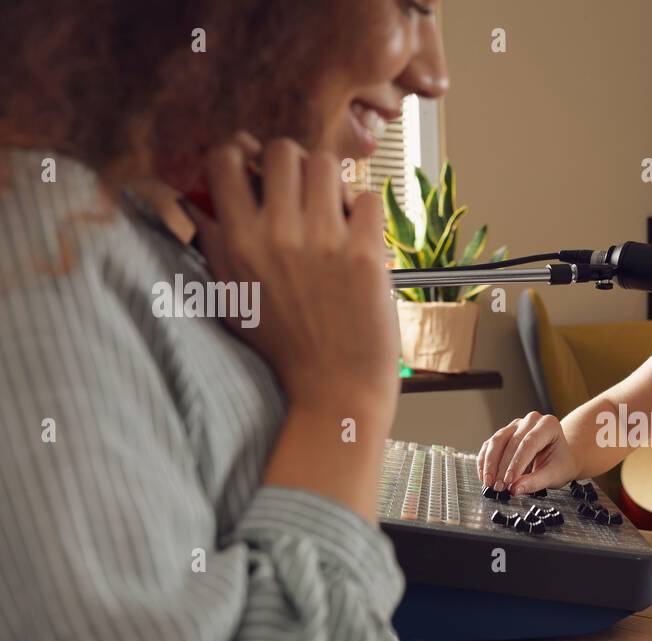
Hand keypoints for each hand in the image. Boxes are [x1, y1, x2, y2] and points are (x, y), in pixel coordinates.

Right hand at [186, 134, 398, 415]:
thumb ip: (213, 246)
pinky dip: (366, 211)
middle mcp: (277, 235)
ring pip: (326, 164)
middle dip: (294, 163)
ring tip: (334, 210)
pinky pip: (368, 198)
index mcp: (238, 242)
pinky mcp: (365, 255)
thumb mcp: (231, 298)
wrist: (335, 389)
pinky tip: (361, 235)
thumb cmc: (285, 348)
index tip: (256, 169)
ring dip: (332, 182)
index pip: (225, 159)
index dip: (242, 155)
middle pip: (282, 150)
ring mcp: (323, 242)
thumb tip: (191, 202)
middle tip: (303, 190)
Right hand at [477, 410, 579, 494]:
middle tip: (499, 487)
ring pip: (496, 442)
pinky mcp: (503, 434)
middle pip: (511, 442)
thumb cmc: (560, 464)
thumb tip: (515, 489)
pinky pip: (489, 446)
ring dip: (490, 465)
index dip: (517, 464)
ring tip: (490, 484)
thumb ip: (536, 482)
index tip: (509, 482)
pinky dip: (485, 462)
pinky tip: (484, 477)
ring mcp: (515, 425)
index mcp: (548, 425)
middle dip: (502, 468)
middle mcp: (531, 421)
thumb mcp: (554, 475)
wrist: (560, 458)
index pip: (529, 443)